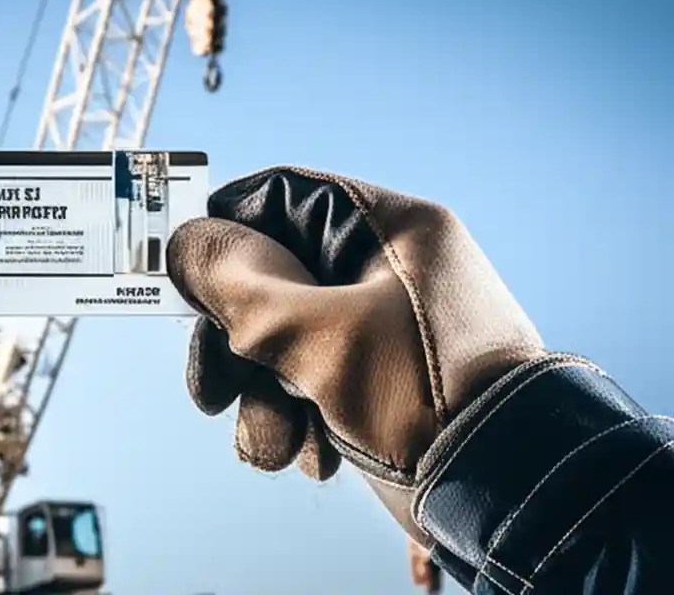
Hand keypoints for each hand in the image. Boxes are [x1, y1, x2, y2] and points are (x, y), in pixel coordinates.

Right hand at [166, 166, 545, 540]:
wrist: (512, 498)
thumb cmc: (423, 400)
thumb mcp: (316, 336)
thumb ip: (238, 284)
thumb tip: (181, 244)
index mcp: (390, 229)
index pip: (281, 197)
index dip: (224, 234)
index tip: (184, 281)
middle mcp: (388, 268)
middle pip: (273, 277)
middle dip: (238, 348)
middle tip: (211, 394)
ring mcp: (385, 325)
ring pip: (286, 339)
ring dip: (264, 398)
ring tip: (277, 447)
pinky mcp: (384, 378)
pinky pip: (314, 379)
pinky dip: (299, 419)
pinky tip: (312, 458)